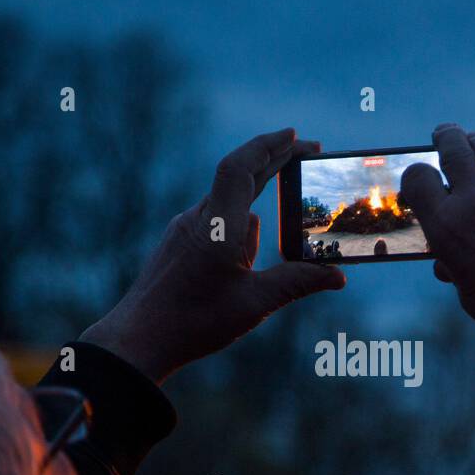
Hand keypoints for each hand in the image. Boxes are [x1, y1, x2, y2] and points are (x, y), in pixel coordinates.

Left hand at [81, 128, 345, 382]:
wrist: (137, 340)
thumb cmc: (192, 323)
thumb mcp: (254, 304)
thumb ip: (297, 283)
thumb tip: (337, 276)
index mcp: (218, 226)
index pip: (241, 167)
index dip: (268, 145)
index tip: (295, 135)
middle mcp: (199, 219)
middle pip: (239, 175)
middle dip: (275, 160)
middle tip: (309, 152)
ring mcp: (184, 229)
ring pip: (229, 207)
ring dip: (255, 217)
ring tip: (261, 262)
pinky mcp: (178, 243)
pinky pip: (215, 224)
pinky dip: (236, 230)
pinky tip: (240, 267)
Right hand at [399, 123, 474, 345]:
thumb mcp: (465, 286)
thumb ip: (453, 261)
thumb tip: (446, 261)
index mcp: (445, 226)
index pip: (418, 177)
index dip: (415, 174)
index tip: (420, 176)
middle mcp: (474, 202)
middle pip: (454, 150)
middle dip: (446, 138)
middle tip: (445, 133)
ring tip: (473, 140)